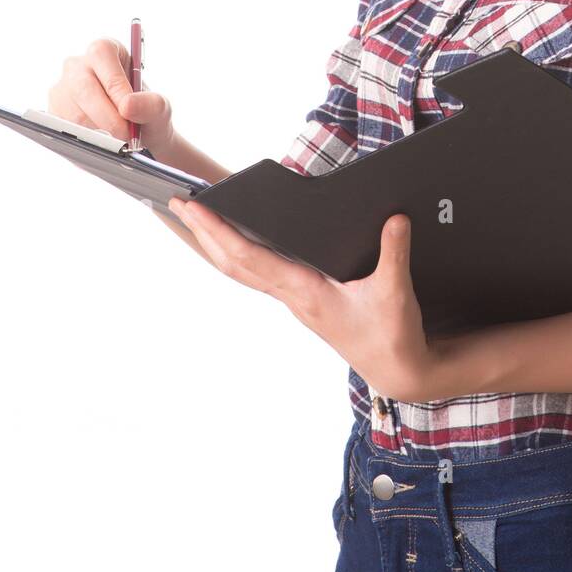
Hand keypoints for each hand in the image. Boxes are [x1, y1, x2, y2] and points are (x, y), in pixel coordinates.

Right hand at [47, 37, 175, 158]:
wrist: (136, 140)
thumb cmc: (146, 115)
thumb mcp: (160, 108)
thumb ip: (151, 104)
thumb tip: (127, 105)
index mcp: (104, 51)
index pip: (102, 56)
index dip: (115, 85)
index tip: (128, 110)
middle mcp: (77, 66)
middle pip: (83, 87)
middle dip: (106, 117)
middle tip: (125, 137)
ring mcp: (61, 90)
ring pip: (72, 112)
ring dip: (96, 133)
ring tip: (117, 145)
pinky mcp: (53, 115)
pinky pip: (63, 129)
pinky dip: (84, 142)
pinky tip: (102, 147)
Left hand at [168, 199, 436, 401]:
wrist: (395, 369)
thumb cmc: (391, 335)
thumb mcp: (395, 292)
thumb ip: (394, 253)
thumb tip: (395, 219)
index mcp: (306, 291)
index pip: (250, 257)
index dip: (219, 231)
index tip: (195, 208)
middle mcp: (292, 295)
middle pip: (232, 263)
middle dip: (203, 233)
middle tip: (177, 203)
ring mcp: (293, 300)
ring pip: (241, 270)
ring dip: (215, 244)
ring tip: (197, 218)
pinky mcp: (302, 300)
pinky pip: (259, 274)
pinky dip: (238, 254)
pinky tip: (237, 242)